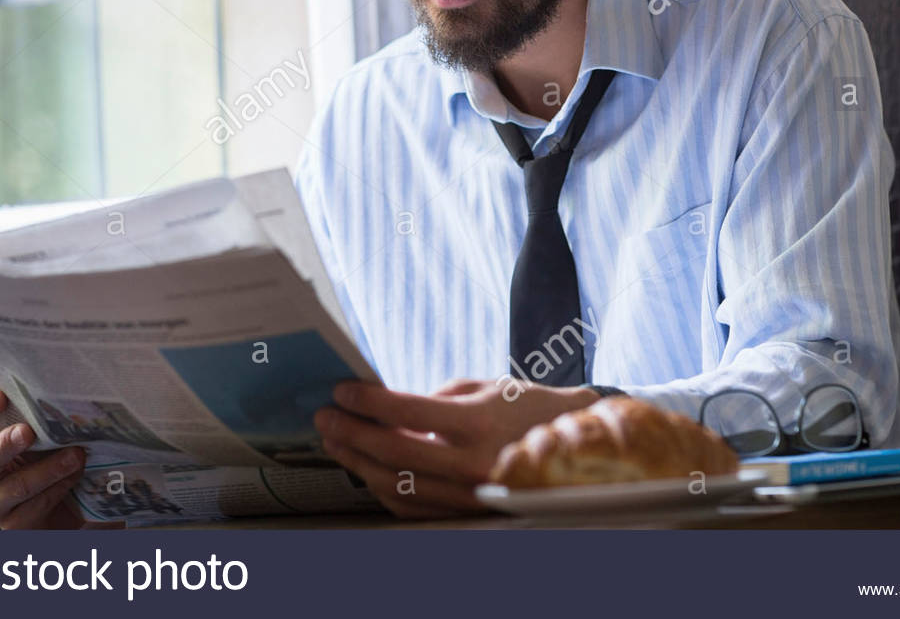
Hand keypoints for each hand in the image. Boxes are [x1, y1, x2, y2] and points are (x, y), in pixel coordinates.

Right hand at [0, 386, 88, 528]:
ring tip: (76, 456)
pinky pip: (33, 508)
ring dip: (46, 470)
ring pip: (14, 487)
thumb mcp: (40, 423)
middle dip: (6, 444)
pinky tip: (76, 477)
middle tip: (29, 431)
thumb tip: (39, 354)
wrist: (68, 500)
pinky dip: (58, 490)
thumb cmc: (47, 451)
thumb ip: (30, 397)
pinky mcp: (13, 524)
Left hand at [314, 378, 601, 518]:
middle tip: (324, 417)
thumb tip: (382, 406)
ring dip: (358, 462)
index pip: (407, 412)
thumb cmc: (525, 407)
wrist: (575, 448)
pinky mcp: (468, 513)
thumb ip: (434, 398)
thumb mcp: (484, 386)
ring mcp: (470, 494)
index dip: (367, 401)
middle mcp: (474, 464)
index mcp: (479, 422)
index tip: (340, 389)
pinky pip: (413, 506)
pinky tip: (365, 467)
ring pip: (397, 485)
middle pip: (393, 453)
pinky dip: (382, 487)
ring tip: (336, 440)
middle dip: (351, 434)